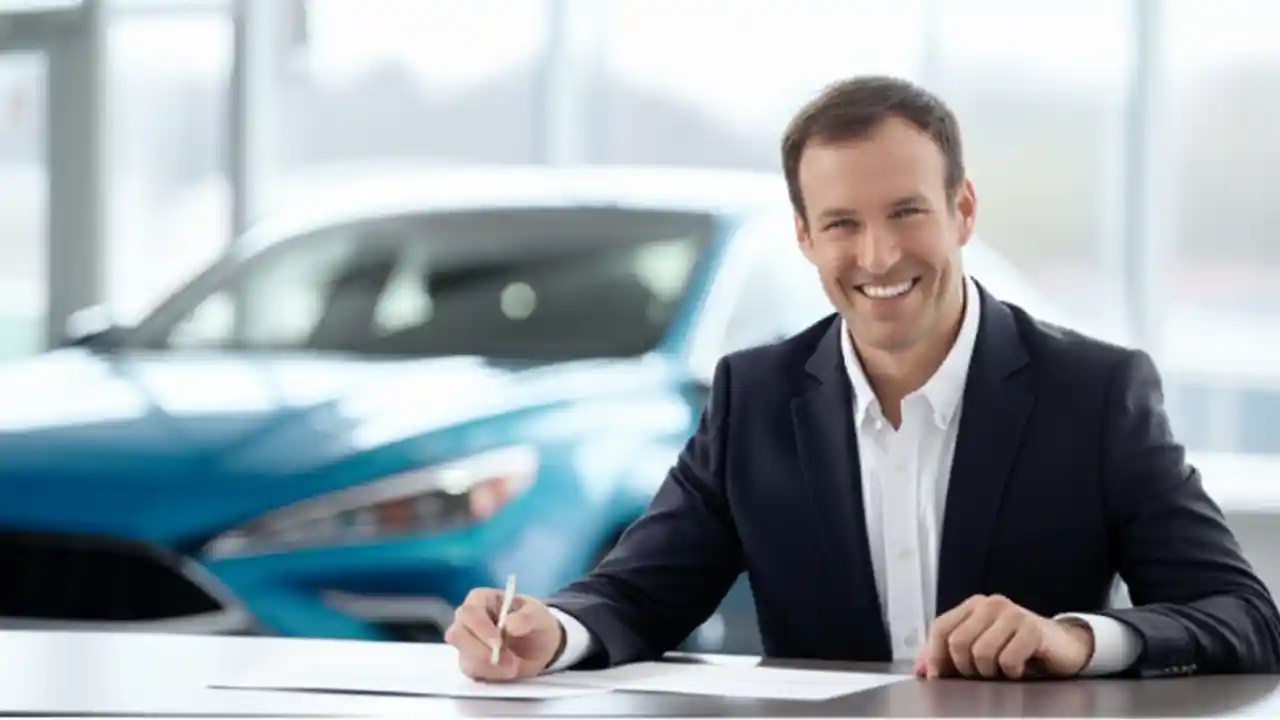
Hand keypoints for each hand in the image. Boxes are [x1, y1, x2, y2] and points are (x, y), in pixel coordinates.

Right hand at [445, 588, 564, 680]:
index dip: (480, 628)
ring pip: (464, 658)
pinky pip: (472, 673)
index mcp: (480, 600)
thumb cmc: (535, 622)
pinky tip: (507, 671)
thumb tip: (509, 625)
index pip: (469, 612)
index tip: (498, 642)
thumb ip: (526, 617)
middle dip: (482, 652)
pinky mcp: (471, 663)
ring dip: (490, 666)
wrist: (542, 646)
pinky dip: (491, 675)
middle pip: (457, 635)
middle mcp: (467, 620)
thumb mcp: (538, 615)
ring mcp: (467, 643)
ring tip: (514, 666)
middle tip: (509, 660)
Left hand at [913, 594, 1094, 680]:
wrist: (1063, 646)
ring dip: (989, 672)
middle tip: (981, 674)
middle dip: (965, 668)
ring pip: (981, 652)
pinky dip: (1011, 672)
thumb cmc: (1018, 648)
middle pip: (957, 642)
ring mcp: (1012, 614)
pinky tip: (1020, 668)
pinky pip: (1008, 659)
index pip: (940, 628)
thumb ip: (948, 656)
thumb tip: (920, 670)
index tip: (938, 678)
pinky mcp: (1032, 629)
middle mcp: (990, 604)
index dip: (935, 656)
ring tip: (1001, 671)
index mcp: (973, 606)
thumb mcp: (980, 649)